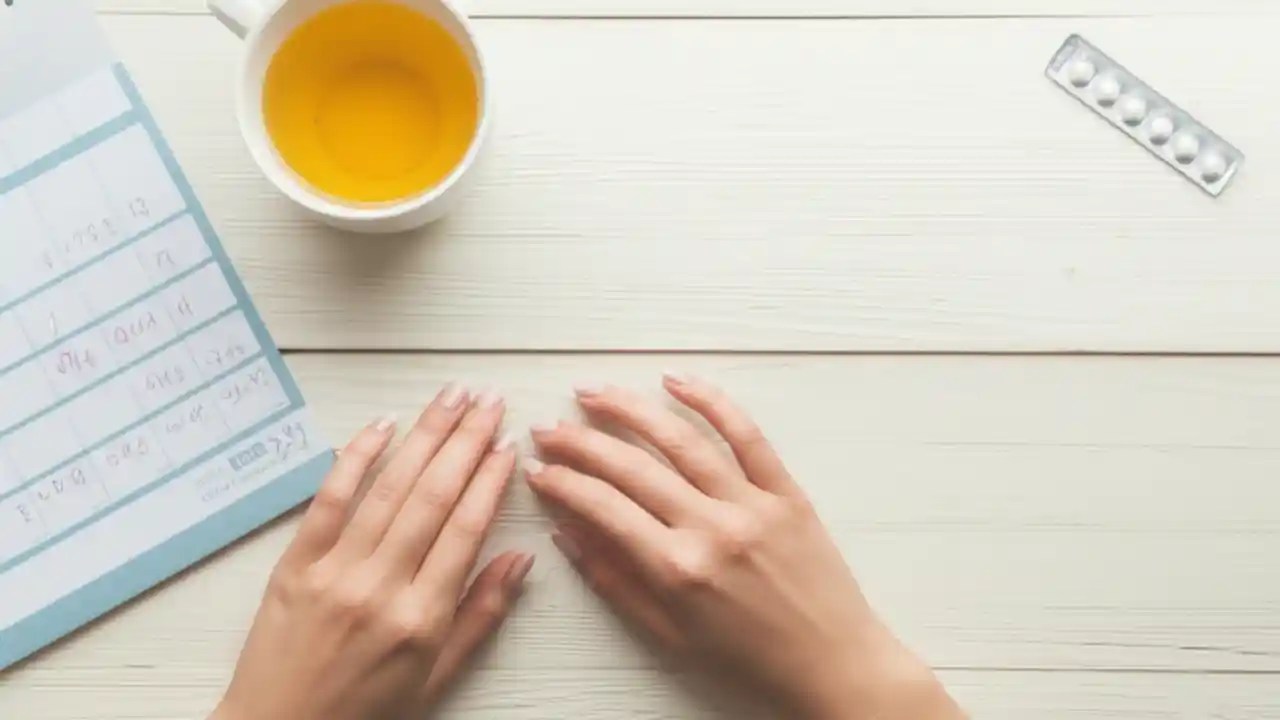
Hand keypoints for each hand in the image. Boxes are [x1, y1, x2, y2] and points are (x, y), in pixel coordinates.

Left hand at [213, 385, 532, 719]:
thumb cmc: (361, 713)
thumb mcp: (437, 679)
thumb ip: (481, 615)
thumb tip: (519, 560)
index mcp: (421, 619)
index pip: (466, 530)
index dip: (491, 481)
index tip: (508, 447)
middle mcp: (380, 587)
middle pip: (433, 497)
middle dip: (466, 441)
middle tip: (489, 401)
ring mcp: (334, 571)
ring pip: (388, 487)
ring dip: (425, 435)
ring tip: (451, 398)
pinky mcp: (295, 563)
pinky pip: (329, 499)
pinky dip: (355, 457)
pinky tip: (382, 425)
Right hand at [527, 374, 963, 719]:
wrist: (831, 661)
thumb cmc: (749, 655)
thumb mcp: (669, 633)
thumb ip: (614, 580)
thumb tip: (567, 533)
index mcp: (678, 570)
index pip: (602, 508)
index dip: (562, 483)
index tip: (538, 469)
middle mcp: (711, 530)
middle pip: (631, 467)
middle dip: (581, 442)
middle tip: (550, 427)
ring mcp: (751, 505)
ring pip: (681, 440)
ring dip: (630, 410)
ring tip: (594, 393)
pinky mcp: (786, 492)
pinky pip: (746, 435)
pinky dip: (711, 402)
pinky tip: (675, 382)